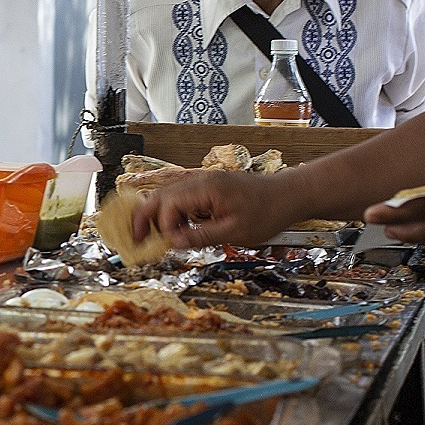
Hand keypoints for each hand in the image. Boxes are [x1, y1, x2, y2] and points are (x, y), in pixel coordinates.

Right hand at [132, 171, 304, 249]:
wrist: (289, 195)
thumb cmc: (268, 212)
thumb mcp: (235, 232)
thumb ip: (202, 236)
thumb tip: (174, 243)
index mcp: (206, 188)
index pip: (169, 205)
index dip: (164, 227)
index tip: (166, 244)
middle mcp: (201, 180)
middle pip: (160, 195)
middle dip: (145, 217)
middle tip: (136, 239)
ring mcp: (204, 181)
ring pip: (168, 194)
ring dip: (157, 215)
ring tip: (152, 236)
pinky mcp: (209, 187)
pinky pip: (181, 197)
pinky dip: (172, 212)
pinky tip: (177, 228)